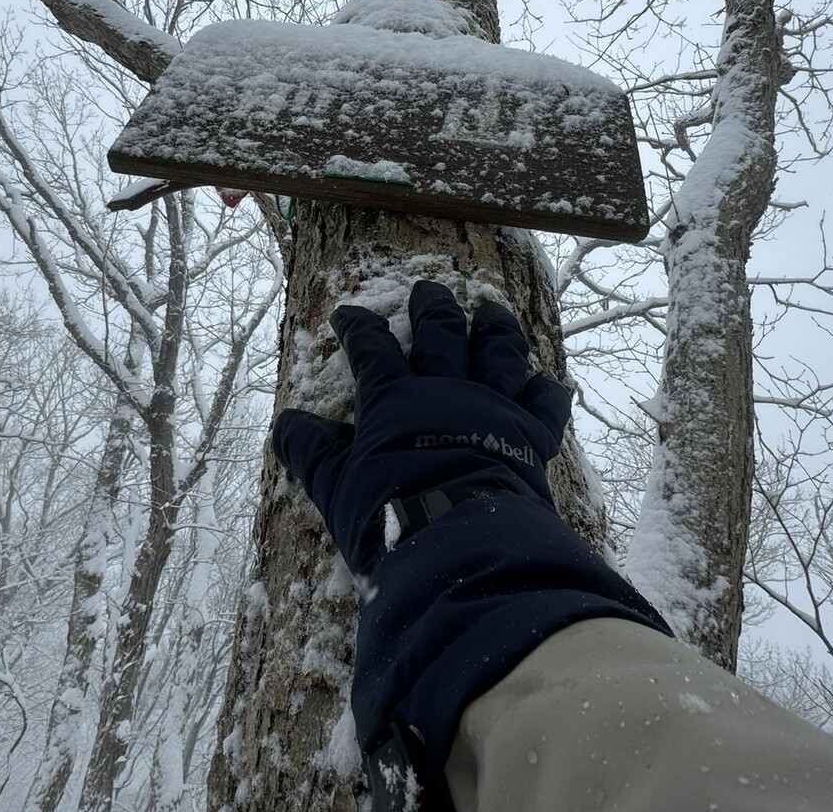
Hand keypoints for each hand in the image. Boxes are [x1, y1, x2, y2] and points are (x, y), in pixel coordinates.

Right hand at [271, 280, 571, 568]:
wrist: (460, 543)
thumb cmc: (389, 517)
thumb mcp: (336, 488)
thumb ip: (311, 453)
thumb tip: (285, 425)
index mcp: (395, 399)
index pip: (371, 348)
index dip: (358, 327)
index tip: (348, 314)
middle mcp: (446, 391)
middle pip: (440, 333)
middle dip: (432, 307)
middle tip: (428, 289)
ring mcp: (493, 407)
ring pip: (499, 352)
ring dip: (496, 328)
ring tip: (493, 311)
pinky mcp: (531, 435)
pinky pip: (545, 403)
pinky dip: (546, 390)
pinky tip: (547, 381)